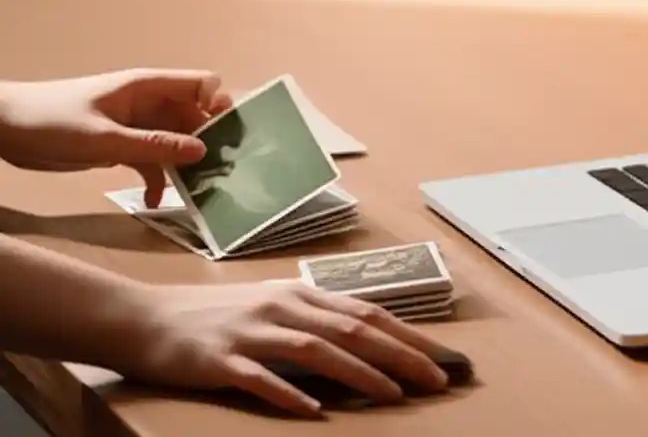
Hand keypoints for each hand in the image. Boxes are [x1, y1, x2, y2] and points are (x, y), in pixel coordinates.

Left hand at [0, 68, 232, 206]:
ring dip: (184, 165)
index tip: (220, 136)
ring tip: (195, 191)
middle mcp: (148, 104)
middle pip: (194, 116)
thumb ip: (154, 145)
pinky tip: (153, 199)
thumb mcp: (105, 139)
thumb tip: (203, 150)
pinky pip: (152, 160)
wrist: (4, 129)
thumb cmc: (51, 122)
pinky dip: (157, 178)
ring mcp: (136, 125)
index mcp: (147, 87)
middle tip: (220, 170)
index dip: (217, 105)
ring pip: (176, 141)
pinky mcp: (121, 146)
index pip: (201, 85)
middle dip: (209, 141)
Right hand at [114, 280, 449, 416]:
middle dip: (401, 355)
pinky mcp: (219, 359)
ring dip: (360, 373)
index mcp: (300, 294)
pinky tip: (312, 412)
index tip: (445, 359)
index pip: (367, 312)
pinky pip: (258, 378)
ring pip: (316, 350)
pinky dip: (288, 393)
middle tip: (437, 380)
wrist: (143, 318)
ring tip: (393, 396)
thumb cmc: (215, 317)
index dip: (409, 336)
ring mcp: (251, 332)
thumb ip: (315, 321)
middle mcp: (282, 307)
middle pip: (353, 329)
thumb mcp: (272, 308)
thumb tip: (367, 343)